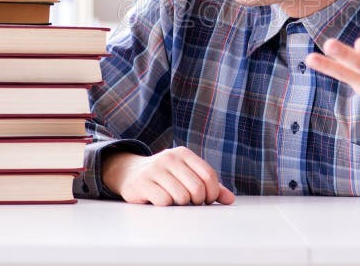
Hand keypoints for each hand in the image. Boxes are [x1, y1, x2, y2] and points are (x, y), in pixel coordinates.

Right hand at [102, 146, 235, 205]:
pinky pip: (164, 201)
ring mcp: (154, 170)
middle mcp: (169, 158)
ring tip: (174, 200)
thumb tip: (230, 199)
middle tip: (191, 203)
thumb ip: (209, 185)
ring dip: (181, 205)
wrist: (129, 172)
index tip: (207, 200)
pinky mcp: (142, 183)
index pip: (208, 175)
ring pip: (181, 196)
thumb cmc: (165, 176)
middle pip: (197, 188)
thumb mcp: (187, 174)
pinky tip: (161, 200)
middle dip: (198, 201)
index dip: (213, 192)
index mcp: (183, 153)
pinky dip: (166, 206)